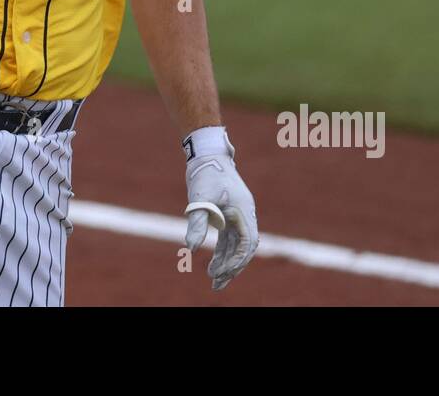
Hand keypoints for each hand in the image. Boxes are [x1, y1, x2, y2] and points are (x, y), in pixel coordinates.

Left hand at [183, 144, 258, 290]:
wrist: (207, 154)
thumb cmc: (206, 173)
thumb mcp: (199, 198)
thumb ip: (197, 222)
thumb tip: (191, 246)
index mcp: (244, 211)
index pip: (247, 243)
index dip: (236, 260)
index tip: (221, 272)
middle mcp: (245, 215)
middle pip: (244, 248)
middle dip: (232, 267)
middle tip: (216, 283)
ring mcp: (239, 215)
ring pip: (237, 245)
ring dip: (227, 262)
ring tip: (213, 279)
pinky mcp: (230, 215)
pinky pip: (230, 239)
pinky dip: (223, 252)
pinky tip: (213, 263)